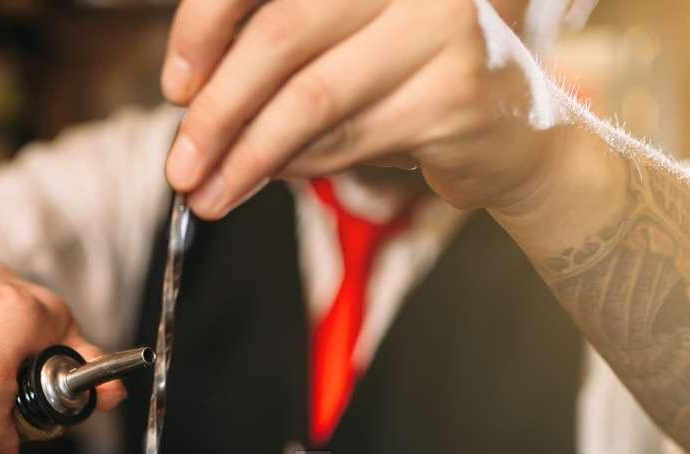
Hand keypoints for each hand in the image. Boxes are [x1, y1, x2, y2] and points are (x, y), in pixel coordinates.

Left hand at [161, 0, 575, 218]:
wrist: (515, 134)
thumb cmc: (408, 81)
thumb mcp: (337, 48)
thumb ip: (273, 55)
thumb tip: (190, 99)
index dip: (205, 24)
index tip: (174, 85)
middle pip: (282, 34)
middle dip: (217, 109)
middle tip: (180, 164)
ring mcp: (442, 26)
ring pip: (310, 96)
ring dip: (246, 155)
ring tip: (206, 193)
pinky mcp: (454, 92)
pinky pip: (347, 138)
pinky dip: (298, 166)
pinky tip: (268, 180)